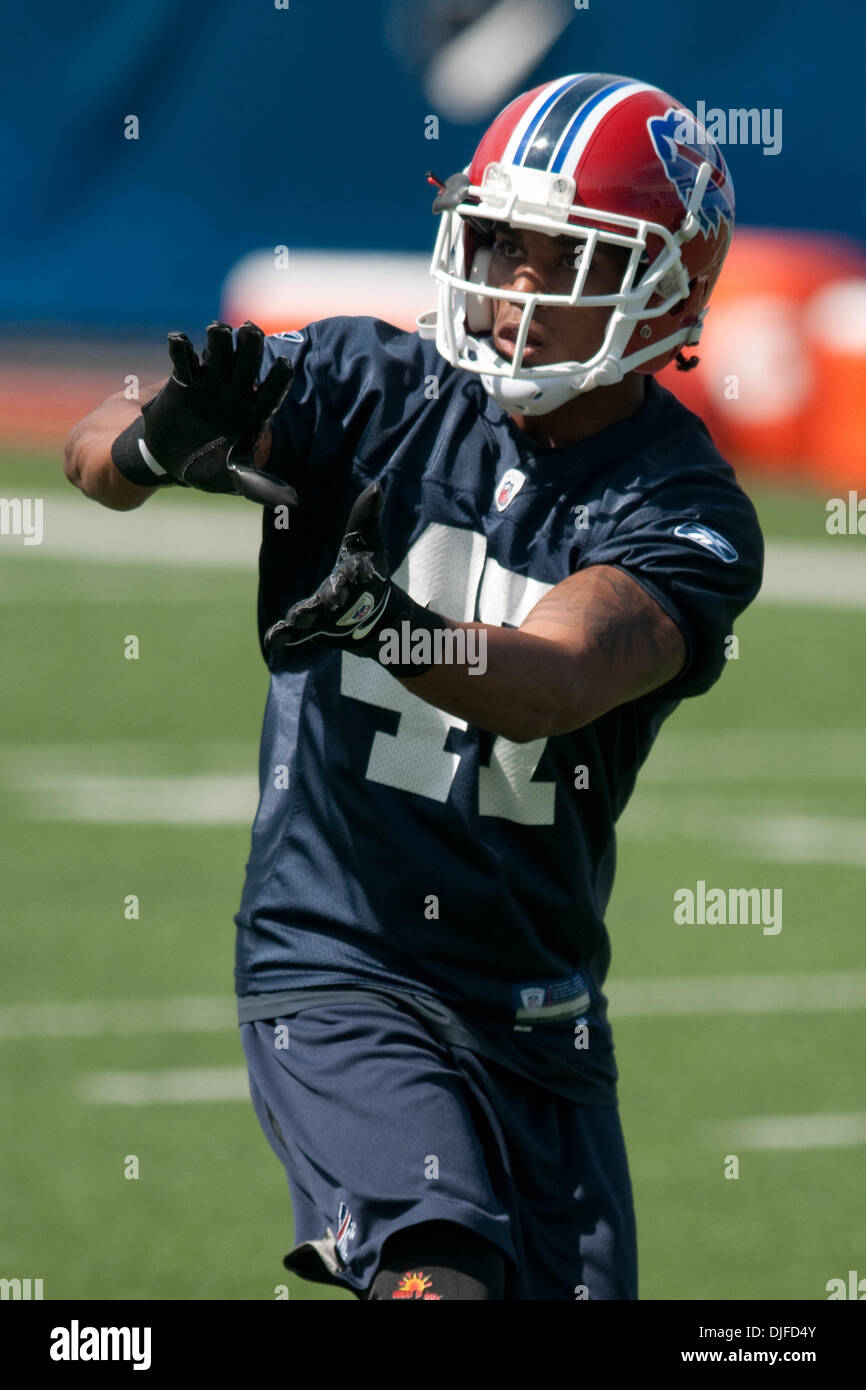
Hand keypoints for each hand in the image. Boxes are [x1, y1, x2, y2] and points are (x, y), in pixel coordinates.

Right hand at [140, 320, 298, 506]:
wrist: (169, 459)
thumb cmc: (206, 469)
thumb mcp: (232, 479)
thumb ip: (258, 485)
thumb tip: (292, 502)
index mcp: (253, 414)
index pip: (271, 394)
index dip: (277, 380)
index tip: (285, 365)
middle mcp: (236, 393)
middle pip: (248, 365)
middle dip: (250, 348)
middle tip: (251, 331)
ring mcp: (211, 383)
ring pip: (220, 355)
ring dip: (219, 341)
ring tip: (217, 328)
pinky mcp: (185, 379)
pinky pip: (185, 361)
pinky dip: (181, 350)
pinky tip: (178, 341)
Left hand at [265, 482, 390, 651]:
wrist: (372, 621)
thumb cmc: (368, 575)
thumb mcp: (368, 545)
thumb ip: (366, 519)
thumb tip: (377, 485)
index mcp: (356, 577)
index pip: (358, 573)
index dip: (360, 573)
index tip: (362, 570)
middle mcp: (343, 599)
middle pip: (338, 597)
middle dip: (336, 597)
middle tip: (330, 599)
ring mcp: (325, 617)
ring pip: (316, 617)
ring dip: (307, 617)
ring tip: (295, 619)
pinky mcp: (309, 629)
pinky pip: (293, 633)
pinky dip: (283, 635)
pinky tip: (271, 638)